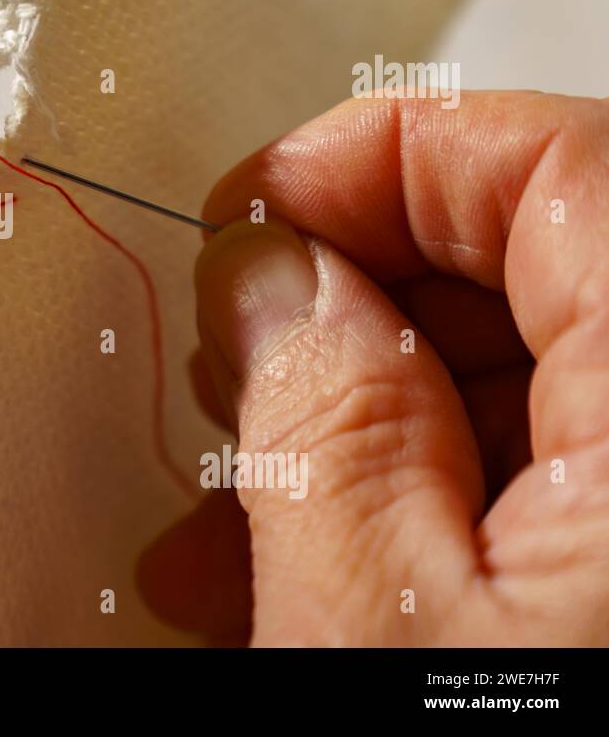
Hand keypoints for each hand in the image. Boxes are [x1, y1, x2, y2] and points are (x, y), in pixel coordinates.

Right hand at [140, 91, 608, 645]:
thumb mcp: (379, 627)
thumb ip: (324, 424)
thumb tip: (267, 272)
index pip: (556, 166)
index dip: (377, 158)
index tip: (247, 217)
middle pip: (526, 275)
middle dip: (343, 318)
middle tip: (228, 379)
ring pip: (520, 395)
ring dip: (356, 435)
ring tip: (228, 529)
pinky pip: (541, 492)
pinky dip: (419, 512)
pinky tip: (310, 578)